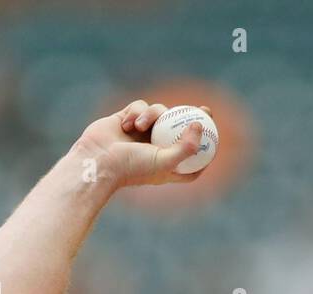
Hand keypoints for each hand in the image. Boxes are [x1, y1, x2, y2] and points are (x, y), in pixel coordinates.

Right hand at [71, 100, 212, 187]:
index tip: (216, 135)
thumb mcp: (164, 161)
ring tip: (141, 126)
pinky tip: (127, 124)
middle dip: (193, 119)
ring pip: (160, 113)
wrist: (97, 160)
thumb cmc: (131, 167)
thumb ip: (186, 147)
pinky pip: (140, 107)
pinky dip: (137, 112)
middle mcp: (156, 149)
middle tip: (205, 110)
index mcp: (168, 165)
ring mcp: (142, 134)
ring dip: (152, 115)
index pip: (193, 158)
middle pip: (181, 131)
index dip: (206, 148)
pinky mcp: (127, 120)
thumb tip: (199, 125)